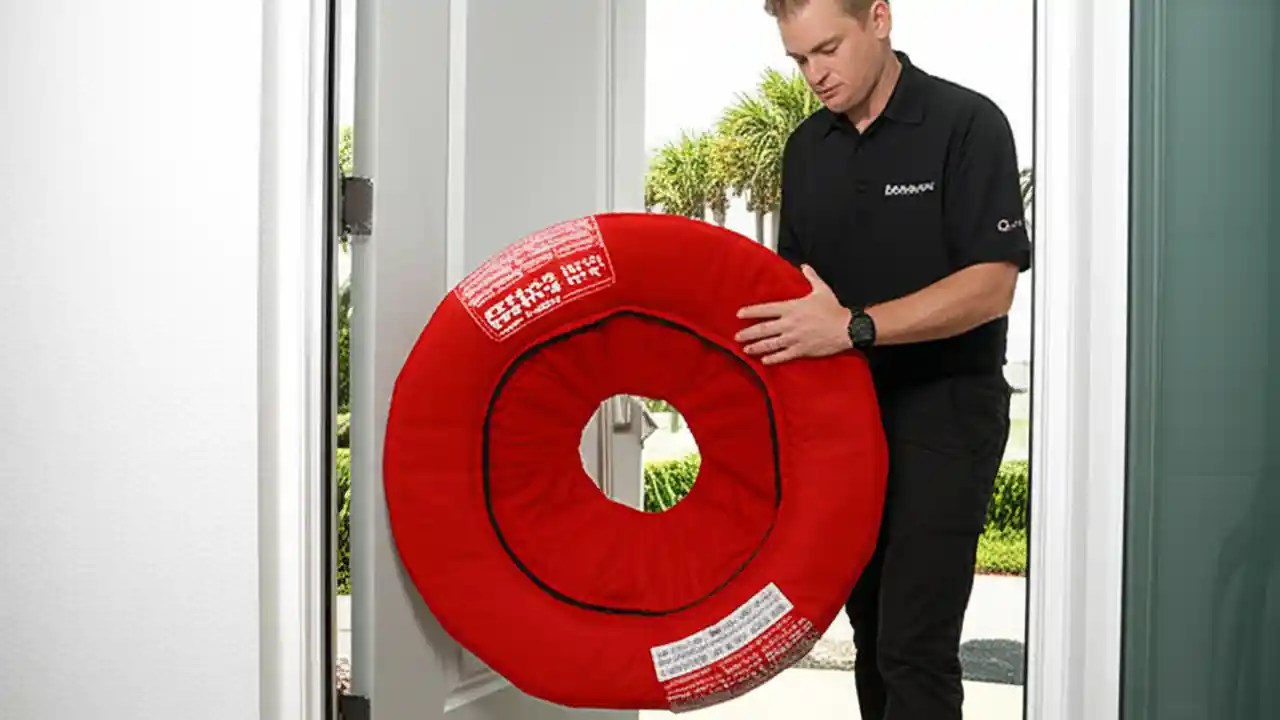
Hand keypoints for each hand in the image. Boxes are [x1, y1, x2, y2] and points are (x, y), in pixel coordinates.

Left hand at [734, 264, 852, 364]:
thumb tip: (805, 267)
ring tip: (746, 350)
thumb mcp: (822, 289)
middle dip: (748, 333)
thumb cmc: (834, 309)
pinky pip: (783, 355)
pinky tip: (764, 361)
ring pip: (770, 344)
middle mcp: (789, 323)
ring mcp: (794, 338)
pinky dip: (773, 358)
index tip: (739, 314)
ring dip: (756, 347)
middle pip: (763, 329)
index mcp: (792, 308)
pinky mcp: (801, 350)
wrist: (846, 327)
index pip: (766, 309)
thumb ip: (811, 277)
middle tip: (737, 337)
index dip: (751, 312)